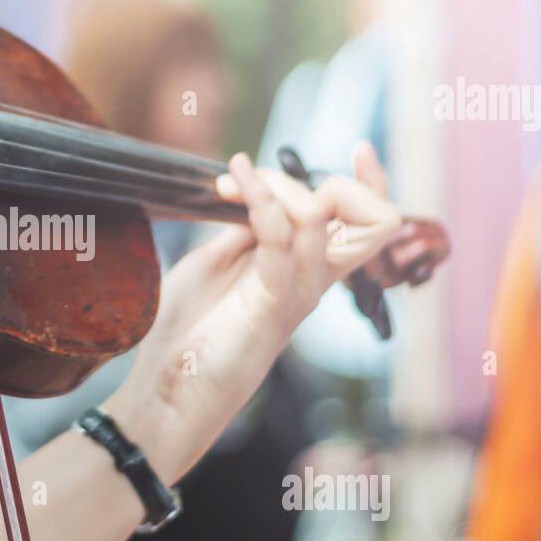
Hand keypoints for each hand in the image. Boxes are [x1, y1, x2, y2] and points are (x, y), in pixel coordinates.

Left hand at [104, 143, 400, 481]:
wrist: (165, 393)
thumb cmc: (185, 336)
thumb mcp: (213, 264)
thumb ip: (244, 231)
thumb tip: (259, 195)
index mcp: (305, 272)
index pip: (369, 224)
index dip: (375, 184)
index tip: (361, 146)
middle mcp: (314, 283)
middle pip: (373, 219)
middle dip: (328, 179)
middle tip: (255, 177)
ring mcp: (299, 295)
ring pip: (323, 218)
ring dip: (275, 186)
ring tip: (230, 184)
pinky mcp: (273, 306)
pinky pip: (281, 240)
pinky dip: (260, 200)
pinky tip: (233, 185)